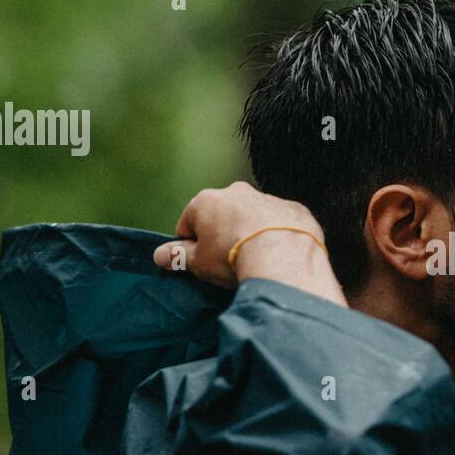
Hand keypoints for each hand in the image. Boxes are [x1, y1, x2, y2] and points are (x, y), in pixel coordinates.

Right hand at [153, 182, 346, 305]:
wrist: (282, 259)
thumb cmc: (232, 258)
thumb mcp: (199, 262)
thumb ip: (177, 256)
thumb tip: (159, 255)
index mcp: (207, 200)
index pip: (188, 222)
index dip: (191, 244)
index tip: (199, 262)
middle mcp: (238, 192)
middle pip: (222, 216)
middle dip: (222, 235)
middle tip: (228, 262)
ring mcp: (269, 198)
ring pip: (254, 217)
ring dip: (252, 233)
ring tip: (256, 260)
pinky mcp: (295, 210)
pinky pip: (282, 223)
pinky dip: (279, 236)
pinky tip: (280, 256)